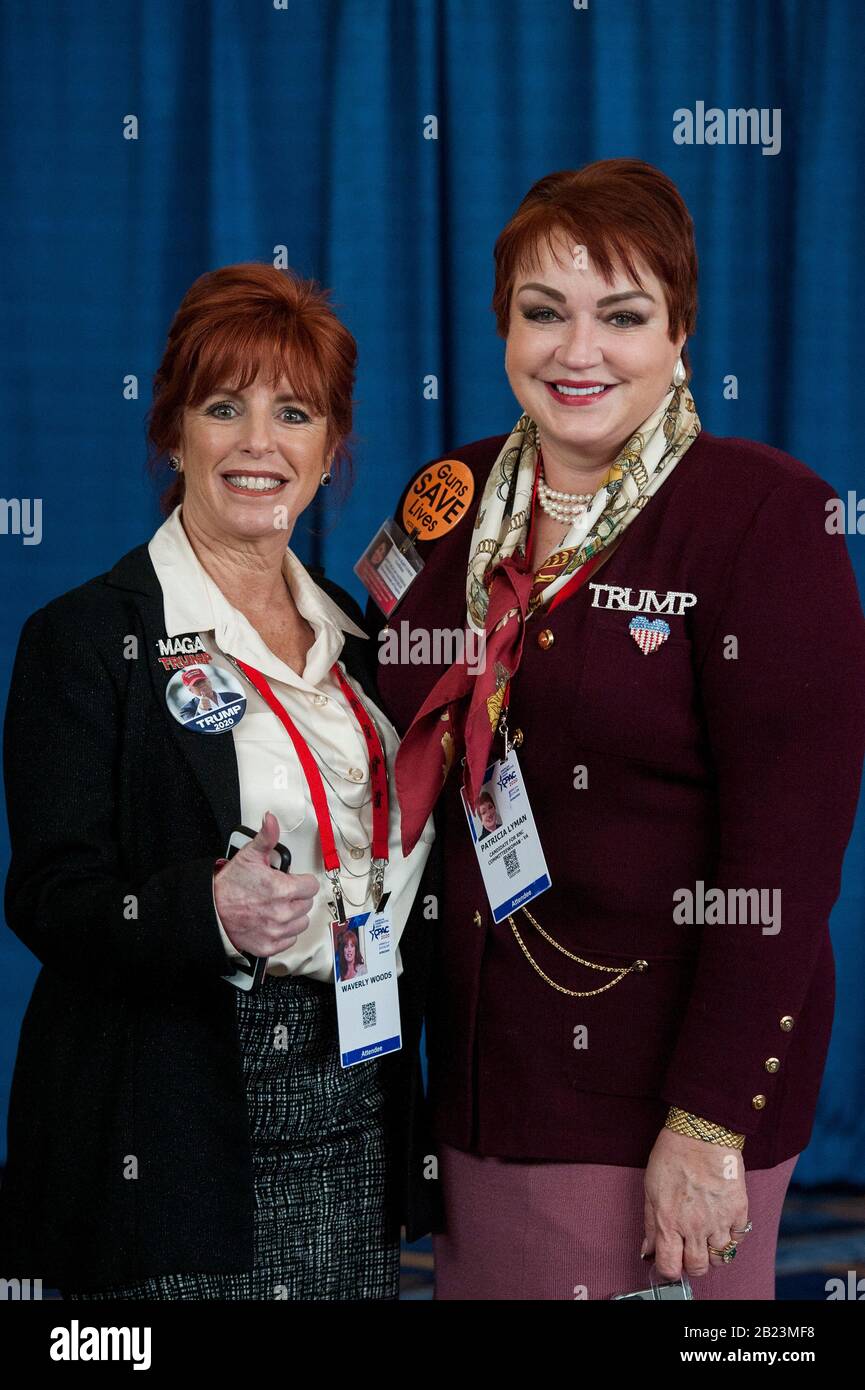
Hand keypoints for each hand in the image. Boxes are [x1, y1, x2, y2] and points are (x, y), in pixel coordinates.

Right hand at [214, 811, 318, 958]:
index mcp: (283, 889)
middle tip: (279, 893)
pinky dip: (283, 932)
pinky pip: (290, 940)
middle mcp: (282, 913)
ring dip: (293, 915)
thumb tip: (271, 819)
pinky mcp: (269, 946)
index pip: (311, 886)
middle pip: (307, 904)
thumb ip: (266, 837)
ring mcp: (277, 931)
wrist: (211, 911)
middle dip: (296, 897)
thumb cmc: (230, 884)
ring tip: (276, 907)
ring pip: (301, 922)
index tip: (291, 881)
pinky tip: (271, 922)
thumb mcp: (249, 856)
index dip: (301, 881)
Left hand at [642, 1126, 749, 1279]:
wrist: (701, 1132)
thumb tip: (648, 1250)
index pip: (669, 1267)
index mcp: (669, 1222)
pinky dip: (730, 1237)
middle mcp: (695, 1227)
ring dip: (712, 1251)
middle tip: (689, 1249)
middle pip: (698, 1268)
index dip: (668, 1269)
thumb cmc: (673, 1154)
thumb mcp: (650, 1189)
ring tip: (706, 1234)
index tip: (669, 1263)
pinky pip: (738, 1239)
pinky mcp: (738, 1211)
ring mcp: (719, 1220)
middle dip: (691, 1264)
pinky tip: (721, 1222)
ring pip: (720, 1258)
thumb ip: (650, 1224)